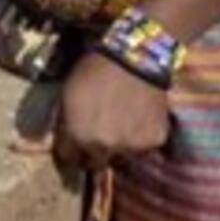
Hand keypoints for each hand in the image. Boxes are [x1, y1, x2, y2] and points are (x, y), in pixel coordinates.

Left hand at [52, 52, 171, 171]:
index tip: (75, 142)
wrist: (132, 59)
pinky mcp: (155, 140)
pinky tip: (139, 118)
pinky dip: (141, 136)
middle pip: (96, 161)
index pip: (70, 158)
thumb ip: (65, 127)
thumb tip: (64, 146)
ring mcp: (132, 146)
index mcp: (78, 138)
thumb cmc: (92, 73)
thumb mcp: (66, 99)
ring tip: (122, 122)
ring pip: (122, 155)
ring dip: (120, 145)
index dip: (71, 149)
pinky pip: (144, 146)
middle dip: (94, 150)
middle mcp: (105, 147)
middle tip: (100, 132)